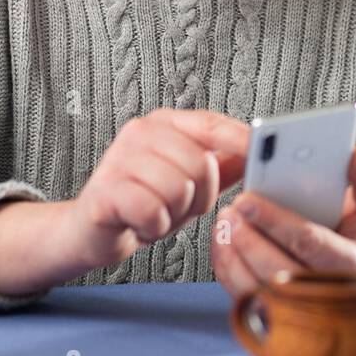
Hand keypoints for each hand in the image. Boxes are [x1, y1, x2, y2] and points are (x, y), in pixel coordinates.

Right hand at [57, 109, 249, 274]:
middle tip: (177, 208)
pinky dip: (153, 227)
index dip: (240, 137)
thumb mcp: (189, 184)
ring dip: (173, 216)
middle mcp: (141, 132)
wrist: (91, 231)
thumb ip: (222, 166)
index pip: (210, 124)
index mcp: (165, 124)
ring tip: (156, 215)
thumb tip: (256, 155)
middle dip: (198, 198)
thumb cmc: (143, 203)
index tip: (264, 150)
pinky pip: (153, 210)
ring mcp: (119, 157)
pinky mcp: (105, 189)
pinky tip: (140, 225)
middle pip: (200, 164)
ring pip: (179, 189)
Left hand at [211, 145, 355, 301]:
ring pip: (259, 292)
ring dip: (235, 257)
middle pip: (279, 273)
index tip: (249, 200)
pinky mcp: (281, 312)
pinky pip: (248, 299)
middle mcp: (329, 294)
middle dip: (249, 240)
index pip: (311, 244)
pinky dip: (230, 273)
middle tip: (230, 212)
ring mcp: (304, 309)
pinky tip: (223, 245)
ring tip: (224, 224)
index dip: (276, 222)